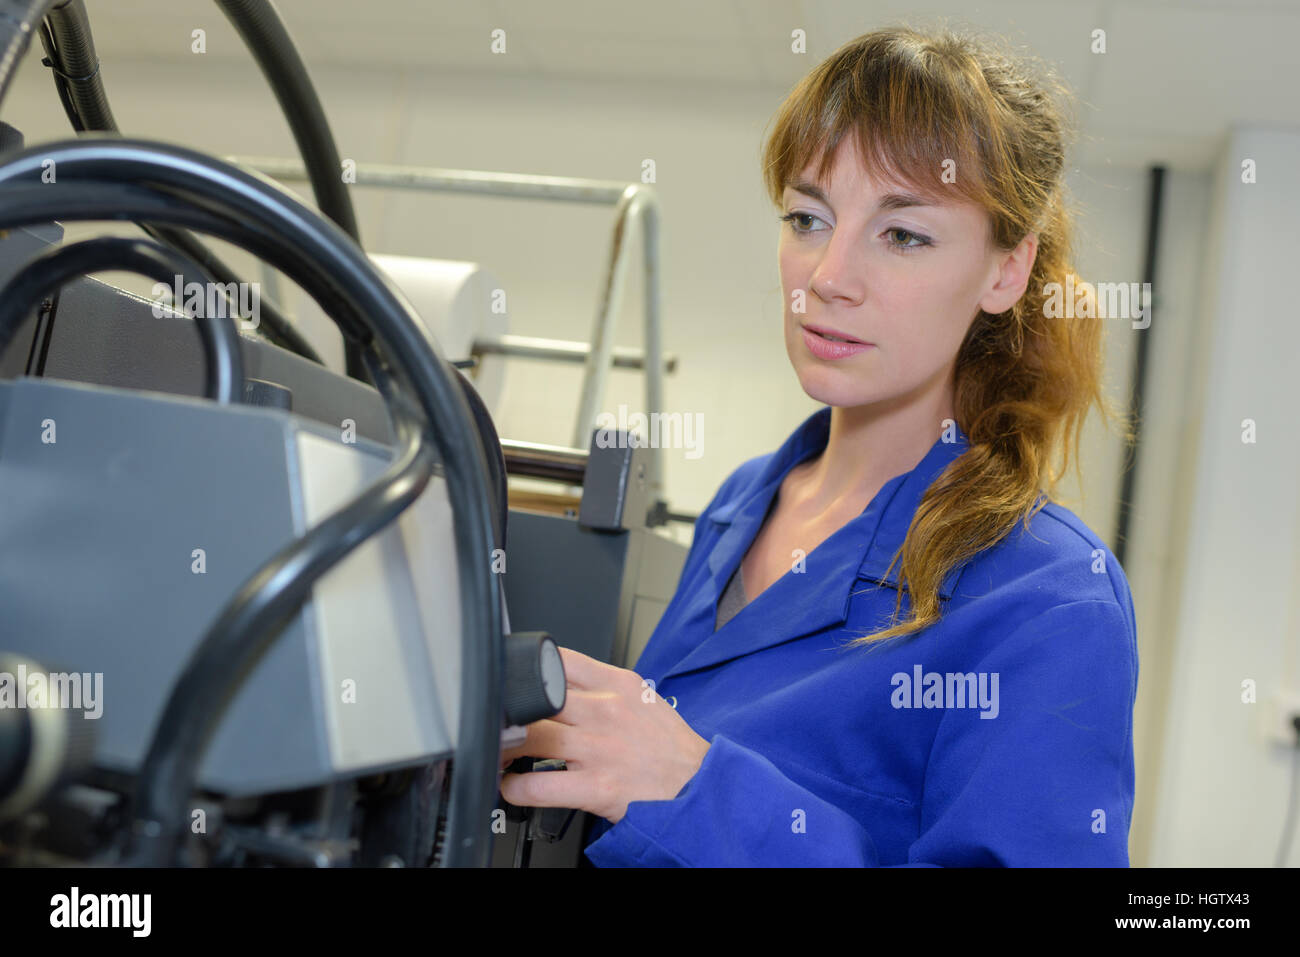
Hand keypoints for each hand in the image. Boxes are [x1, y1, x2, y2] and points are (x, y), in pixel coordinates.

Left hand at [498, 647, 710, 823]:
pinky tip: (512, 785)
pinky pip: (540, 785)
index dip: (529, 668)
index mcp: (618, 685)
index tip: (513, 679)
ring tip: (499, 751)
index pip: (561, 661)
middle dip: (510, 709)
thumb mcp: (642, 698)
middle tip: (497, 719)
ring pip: (533, 737)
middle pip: (538, 698)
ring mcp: (599, 749)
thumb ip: (602, 686)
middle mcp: (606, 711)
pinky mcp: (596, 786)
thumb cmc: (669, 746)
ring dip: (505, 746)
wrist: (699, 786)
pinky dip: (516, 787)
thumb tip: (561, 681)